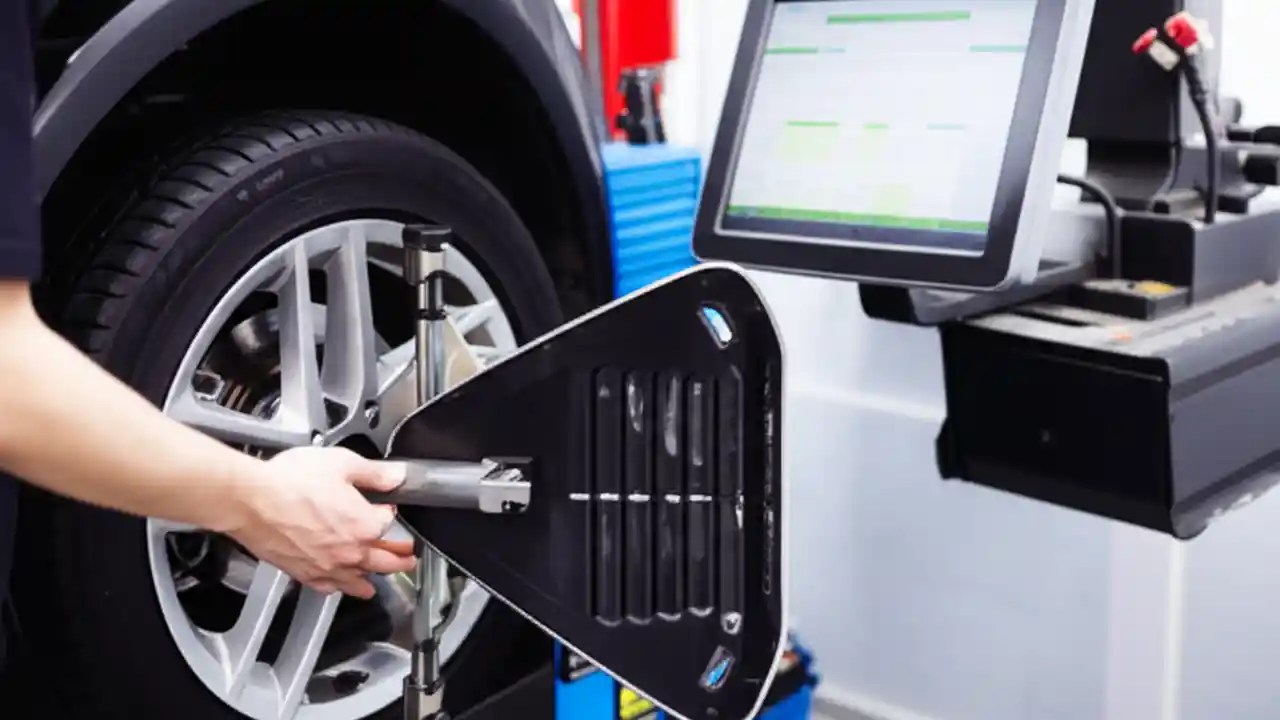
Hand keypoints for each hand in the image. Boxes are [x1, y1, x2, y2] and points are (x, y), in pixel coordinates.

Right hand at [225, 447, 417, 598]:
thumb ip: (374, 474)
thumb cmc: (291, 482)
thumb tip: (397, 477)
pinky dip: (338, 588)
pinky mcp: (303, 573)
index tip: (387, 508)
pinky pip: (327, 587)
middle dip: (399, 559)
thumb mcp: (342, 464)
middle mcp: (350, 552)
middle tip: (407, 560)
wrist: (251, 500)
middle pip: (383, 560)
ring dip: (373, 580)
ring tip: (379, 583)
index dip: (388, 513)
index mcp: (365, 525)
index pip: (388, 523)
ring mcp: (326, 566)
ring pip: (358, 580)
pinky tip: (338, 587)